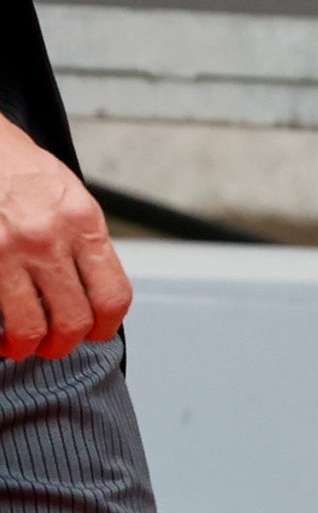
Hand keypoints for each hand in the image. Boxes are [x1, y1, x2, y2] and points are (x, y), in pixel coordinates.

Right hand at [0, 118, 129, 360]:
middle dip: (63, 344)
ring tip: (16, 344)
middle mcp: (50, 239)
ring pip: (31, 328)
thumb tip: (92, 289)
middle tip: (51, 344)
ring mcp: (10, 250)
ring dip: (25, 346)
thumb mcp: (67, 195)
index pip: (113, 296)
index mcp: (82, 222)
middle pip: (74, 321)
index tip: (93, 332)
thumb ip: (82, 240)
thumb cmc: (15, 166)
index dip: (105, 326)